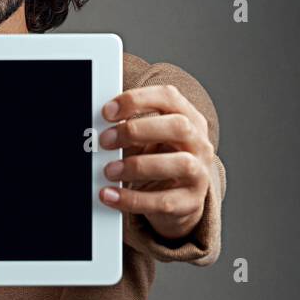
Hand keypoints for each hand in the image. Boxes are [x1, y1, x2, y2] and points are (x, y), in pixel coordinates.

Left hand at [97, 82, 213, 239]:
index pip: (169, 97)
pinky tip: (111, 196)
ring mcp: (199, 173)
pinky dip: (133, 199)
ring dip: (138, 166)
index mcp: (188, 118)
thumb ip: (131, 130)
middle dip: (137, 130)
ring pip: (179, 164)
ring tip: (109, 170)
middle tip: (105, 140)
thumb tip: (100, 130)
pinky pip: (163, 202)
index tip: (108, 111)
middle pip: (178, 126)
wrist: (180, 200)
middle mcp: (199, 143)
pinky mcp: (190, 202)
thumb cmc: (160, 161)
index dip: (137, 100)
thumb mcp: (150, 140)